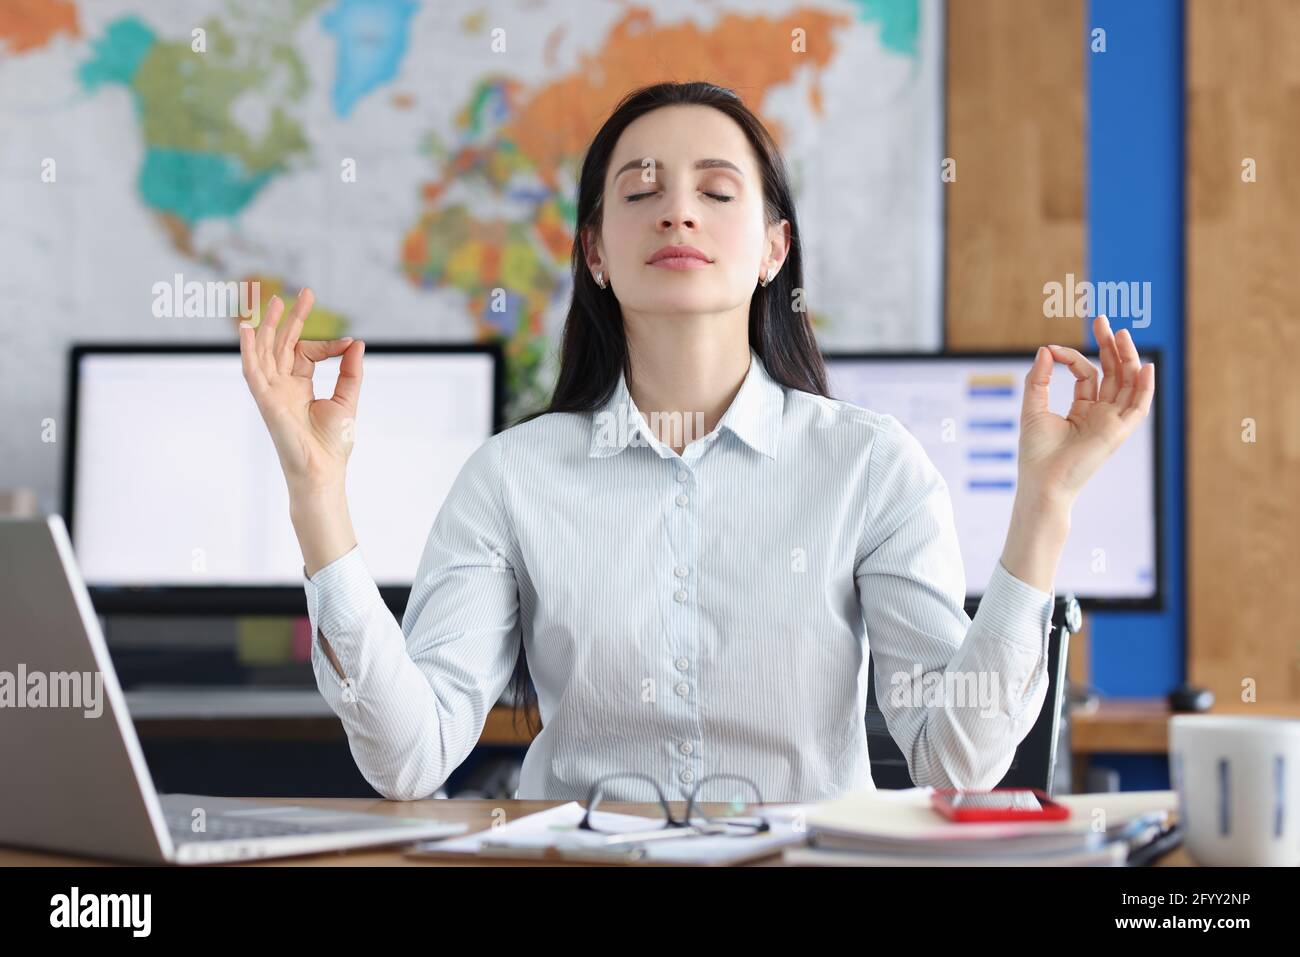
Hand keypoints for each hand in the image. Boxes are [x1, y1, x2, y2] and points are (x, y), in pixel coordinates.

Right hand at [238, 288, 363, 493]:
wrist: (323, 470)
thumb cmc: (333, 443)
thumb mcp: (347, 399)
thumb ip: (350, 371)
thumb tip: (357, 343)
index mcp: (299, 386)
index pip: (306, 353)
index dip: (327, 345)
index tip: (347, 344)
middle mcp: (282, 386)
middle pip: (282, 345)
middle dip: (292, 319)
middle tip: (304, 293)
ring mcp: (272, 391)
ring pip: (266, 351)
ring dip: (269, 326)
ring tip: (276, 301)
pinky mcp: (265, 399)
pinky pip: (252, 370)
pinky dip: (247, 349)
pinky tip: (246, 328)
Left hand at [1017, 314, 1155, 506]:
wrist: (1043, 481)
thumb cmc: (1036, 453)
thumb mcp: (1033, 407)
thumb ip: (1039, 379)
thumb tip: (1045, 349)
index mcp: (1082, 410)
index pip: (1087, 375)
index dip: (1073, 358)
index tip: (1053, 350)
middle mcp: (1101, 414)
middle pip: (1113, 374)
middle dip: (1111, 347)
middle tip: (1104, 321)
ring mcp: (1112, 422)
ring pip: (1127, 384)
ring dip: (1128, 358)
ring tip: (1122, 334)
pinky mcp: (1119, 431)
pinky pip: (1139, 407)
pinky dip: (1145, 387)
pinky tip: (1144, 366)